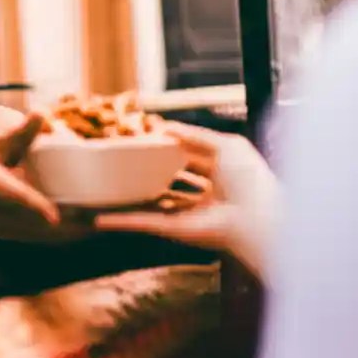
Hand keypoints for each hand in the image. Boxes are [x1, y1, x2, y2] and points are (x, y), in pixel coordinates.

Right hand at [0, 115, 88, 242]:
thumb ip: (19, 133)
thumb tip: (42, 114)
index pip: (15, 200)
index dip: (37, 208)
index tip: (57, 216)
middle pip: (38, 228)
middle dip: (74, 226)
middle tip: (106, 218)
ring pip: (41, 238)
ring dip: (70, 233)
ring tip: (100, 225)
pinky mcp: (2, 232)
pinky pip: (36, 238)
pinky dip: (58, 235)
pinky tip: (78, 229)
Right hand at [93, 122, 277, 277]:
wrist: (255, 218)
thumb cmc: (250, 180)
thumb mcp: (227, 146)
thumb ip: (195, 135)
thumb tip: (166, 127)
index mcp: (224, 174)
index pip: (194, 157)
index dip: (176, 146)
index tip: (153, 136)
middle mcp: (207, 196)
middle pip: (174, 181)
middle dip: (154, 171)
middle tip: (130, 157)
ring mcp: (189, 214)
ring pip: (155, 205)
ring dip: (134, 199)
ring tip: (111, 187)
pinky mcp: (175, 230)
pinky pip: (144, 224)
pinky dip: (122, 223)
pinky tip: (101, 219)